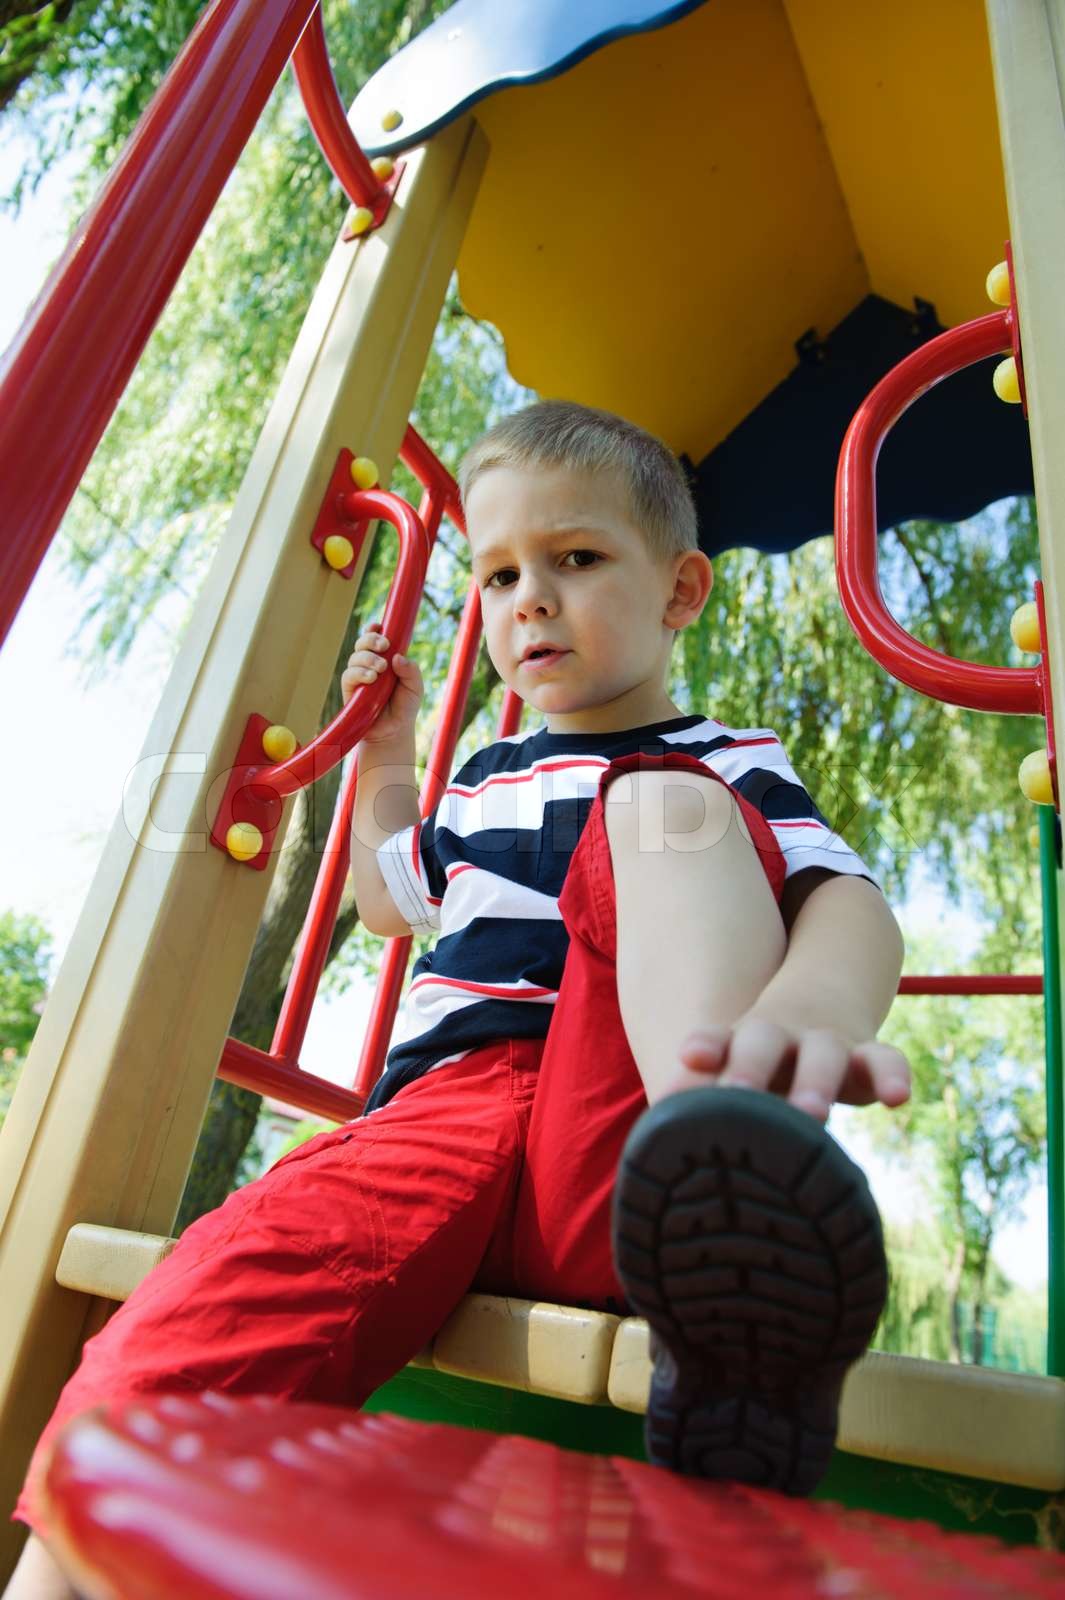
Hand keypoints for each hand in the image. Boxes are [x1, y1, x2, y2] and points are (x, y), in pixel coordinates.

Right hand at [340, 624, 422, 744]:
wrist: (394, 731)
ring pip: (355, 657)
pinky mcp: (350, 690)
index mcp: (386, 659)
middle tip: (385, 646)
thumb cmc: (405, 707)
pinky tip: (371, 678)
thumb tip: (398, 657)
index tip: (380, 626)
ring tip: (381, 669)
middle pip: (363, 643)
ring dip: (367, 658)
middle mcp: (369, 665)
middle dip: (371, 639)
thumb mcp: (415, 688)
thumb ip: (412, 672)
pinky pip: (349, 675)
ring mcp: (358, 676)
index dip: (375, 629)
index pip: (376, 638)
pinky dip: (359, 673)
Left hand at [676, 1018, 910, 1121]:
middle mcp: (780, 1036)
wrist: (820, 999)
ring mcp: (826, 1042)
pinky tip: (899, 1098)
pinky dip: (893, 1075)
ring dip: (815, 1081)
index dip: (702, 1049)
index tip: (687, 1058)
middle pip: (760, 1044)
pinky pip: (886, 1060)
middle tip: (736, 1097)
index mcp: (740, 1039)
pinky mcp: (868, 1056)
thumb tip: (645, 1149)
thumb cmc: (759, 1057)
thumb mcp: (730, 1067)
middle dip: (749, 1070)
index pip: (714, 1041)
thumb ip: (697, 1097)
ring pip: (823, 1055)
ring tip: (812, 1113)